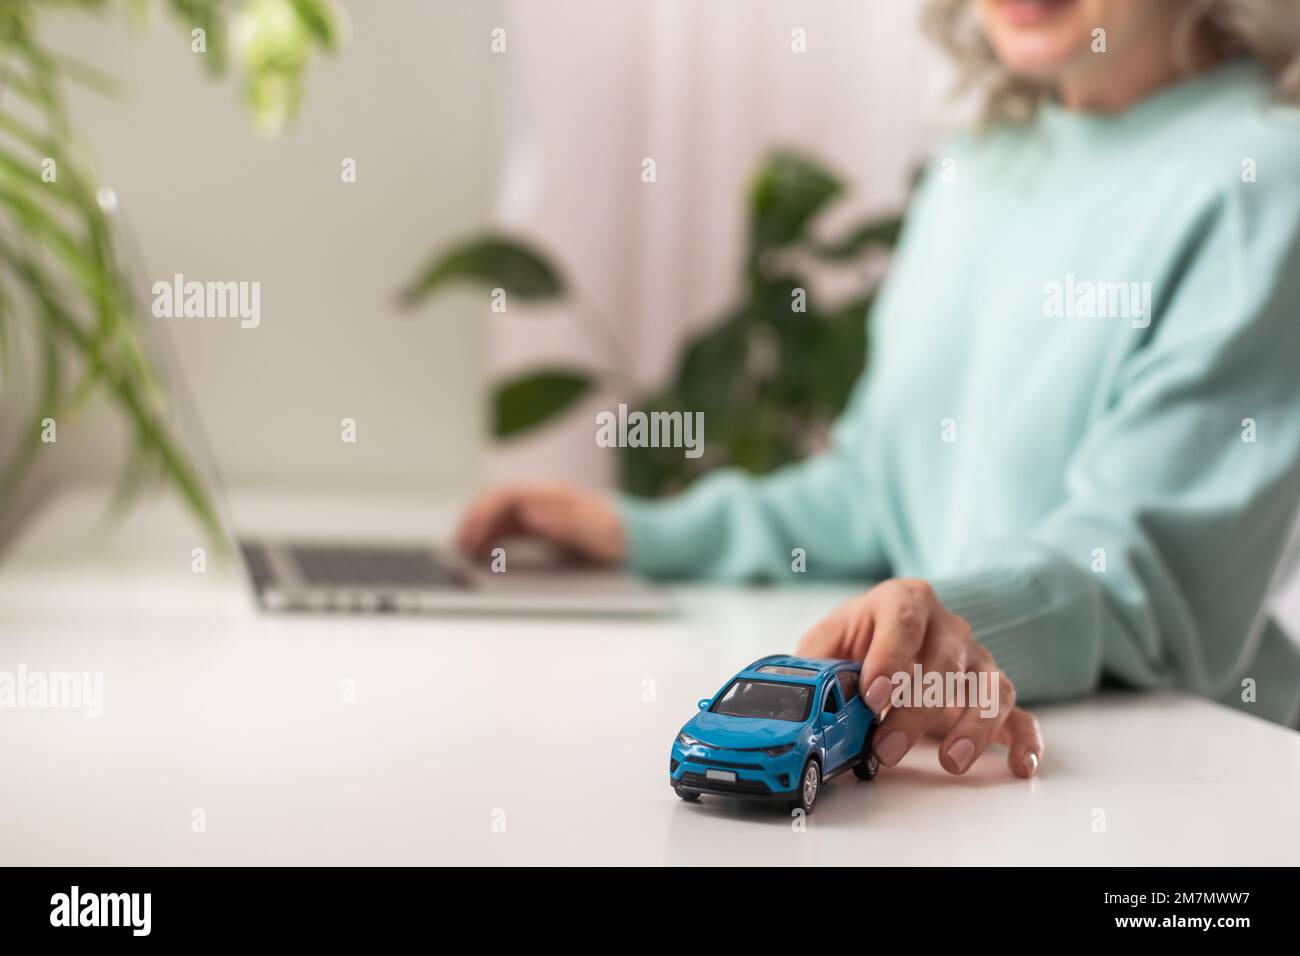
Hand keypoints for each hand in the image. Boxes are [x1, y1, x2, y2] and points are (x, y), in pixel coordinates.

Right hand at [454, 482, 625, 563]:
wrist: (641, 540)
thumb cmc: (620, 535)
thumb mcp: (595, 529)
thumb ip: (563, 520)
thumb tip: (529, 512)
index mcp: (552, 495)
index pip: (505, 496)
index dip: (482, 515)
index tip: (471, 537)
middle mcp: (543, 500)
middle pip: (496, 504)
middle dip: (473, 522)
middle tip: (458, 548)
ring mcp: (542, 513)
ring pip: (499, 517)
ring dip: (479, 531)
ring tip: (463, 553)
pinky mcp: (543, 527)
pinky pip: (509, 529)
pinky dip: (491, 539)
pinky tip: (483, 553)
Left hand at [796, 579, 1041, 777]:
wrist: (892, 633)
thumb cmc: (860, 638)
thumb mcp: (829, 640)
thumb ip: (815, 663)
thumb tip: (800, 695)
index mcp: (905, 602)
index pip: (903, 621)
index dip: (890, 659)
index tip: (872, 696)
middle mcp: (948, 628)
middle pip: (944, 664)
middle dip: (915, 710)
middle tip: (886, 749)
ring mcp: (976, 661)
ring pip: (990, 688)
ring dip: (974, 725)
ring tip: (951, 760)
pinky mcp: (993, 694)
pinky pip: (1020, 716)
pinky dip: (1025, 741)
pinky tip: (1019, 766)